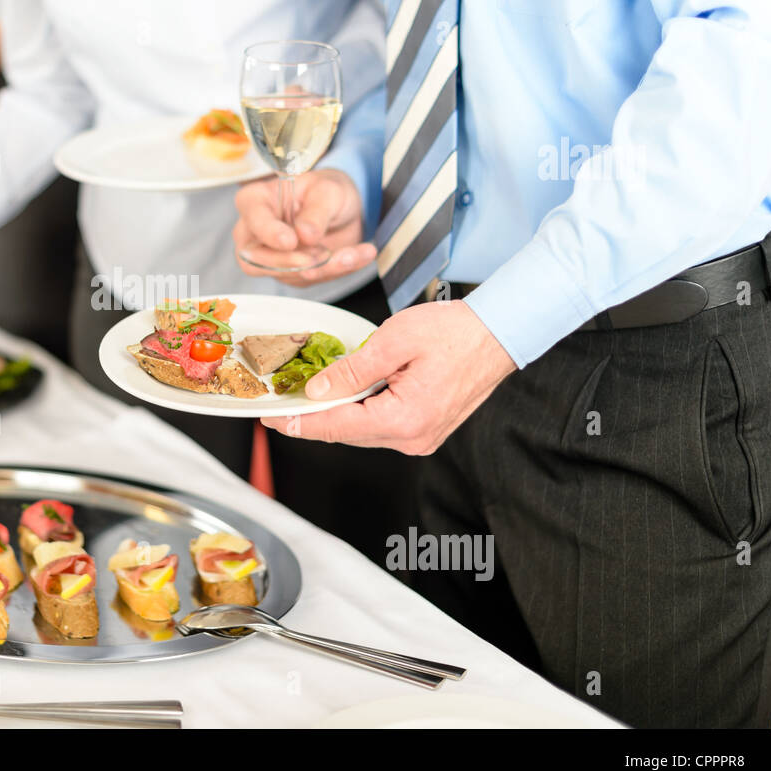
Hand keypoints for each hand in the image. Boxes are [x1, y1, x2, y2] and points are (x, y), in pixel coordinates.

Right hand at [233, 168, 375, 286]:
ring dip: (323, 268)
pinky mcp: (291, 273)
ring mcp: (271, 257)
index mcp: (256, 202)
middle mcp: (256, 233)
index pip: (253, 220)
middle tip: (319, 257)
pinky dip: (337, 270)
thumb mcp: (327, 191)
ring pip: (287, 274)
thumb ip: (316, 211)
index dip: (268, 233)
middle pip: (256, 259)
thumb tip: (305, 235)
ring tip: (352, 254)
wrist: (342, 209)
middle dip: (290, 263)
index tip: (291, 240)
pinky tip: (359, 255)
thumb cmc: (326, 191)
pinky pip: (310, 279)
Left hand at [261, 300, 516, 454]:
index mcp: (404, 419)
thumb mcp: (394, 341)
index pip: (337, 426)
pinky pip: (380, 426)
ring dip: (335, 415)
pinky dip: (358, 412)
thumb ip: (352, 371)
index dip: (299, 422)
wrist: (500, 333)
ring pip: (362, 431)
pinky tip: (341, 397)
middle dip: (311, 419)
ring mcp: (421, 438)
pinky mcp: (425, 430)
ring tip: (304, 400)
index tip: (270, 419)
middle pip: (346, 433)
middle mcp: (413, 439)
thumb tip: (316, 391)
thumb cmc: (455, 331)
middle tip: (278, 406)